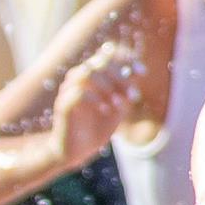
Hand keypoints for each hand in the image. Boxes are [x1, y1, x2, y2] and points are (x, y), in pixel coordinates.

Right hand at [52, 41, 142, 165]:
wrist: (79, 150)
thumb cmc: (99, 125)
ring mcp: (68, 90)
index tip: (142, 72)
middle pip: (99, 63)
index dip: (126, 59)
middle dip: (120, 76)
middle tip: (133, 95)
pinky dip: (96, 99)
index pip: (107, 54)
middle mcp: (78, 78)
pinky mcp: (63, 106)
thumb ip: (126, 88)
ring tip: (119, 103)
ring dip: (108, 86)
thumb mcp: (119, 105)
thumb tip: (138, 70)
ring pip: (87, 73)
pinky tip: (106, 110)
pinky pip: (78, 93)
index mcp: (93, 75)